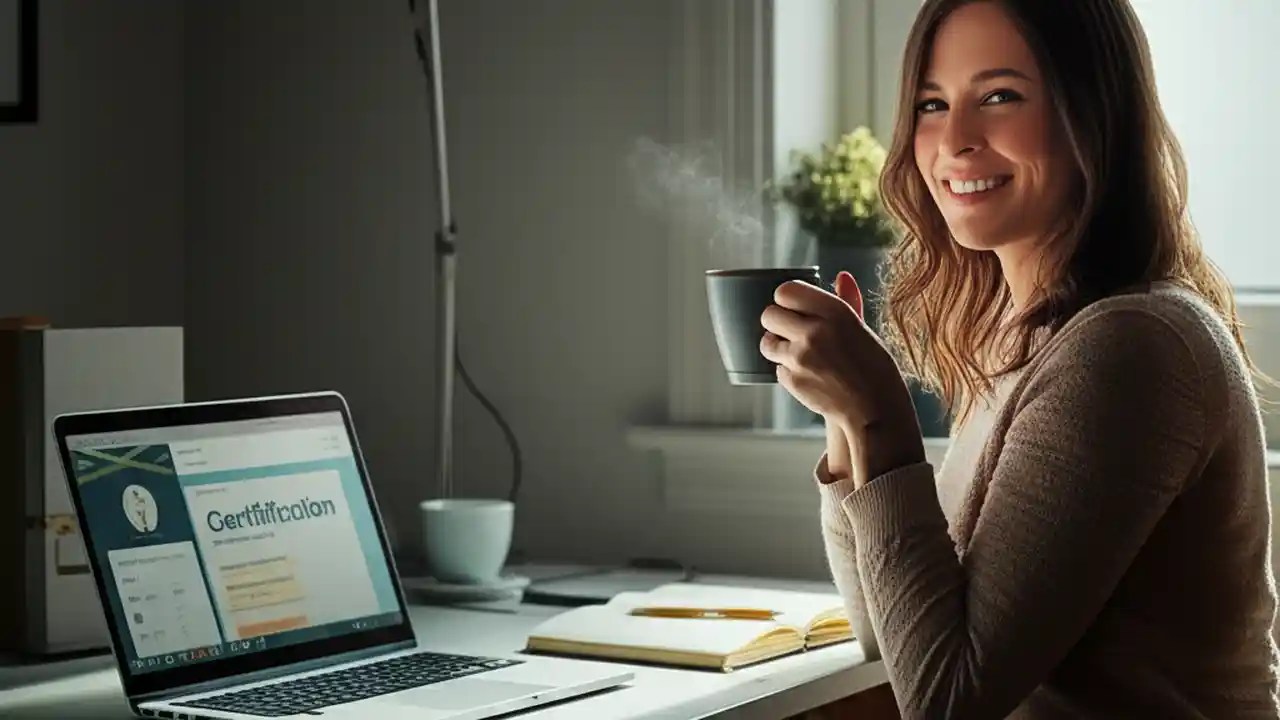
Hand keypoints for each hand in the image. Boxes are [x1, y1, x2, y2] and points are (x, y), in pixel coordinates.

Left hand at [761, 271, 924, 481]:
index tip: (794, 308)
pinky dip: (788, 370)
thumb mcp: (864, 329)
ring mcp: (800, 357)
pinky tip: (808, 375)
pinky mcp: (792, 380)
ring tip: (797, 353)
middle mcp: (815, 331)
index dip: (787, 299)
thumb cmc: (874, 367)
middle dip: (776, 322)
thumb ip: (847, 301)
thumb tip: (841, 275)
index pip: (786, 291)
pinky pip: (777, 368)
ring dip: (777, 346)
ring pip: (767, 342)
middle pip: (769, 314)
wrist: (875, 411)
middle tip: (790, 330)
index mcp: (836, 312)